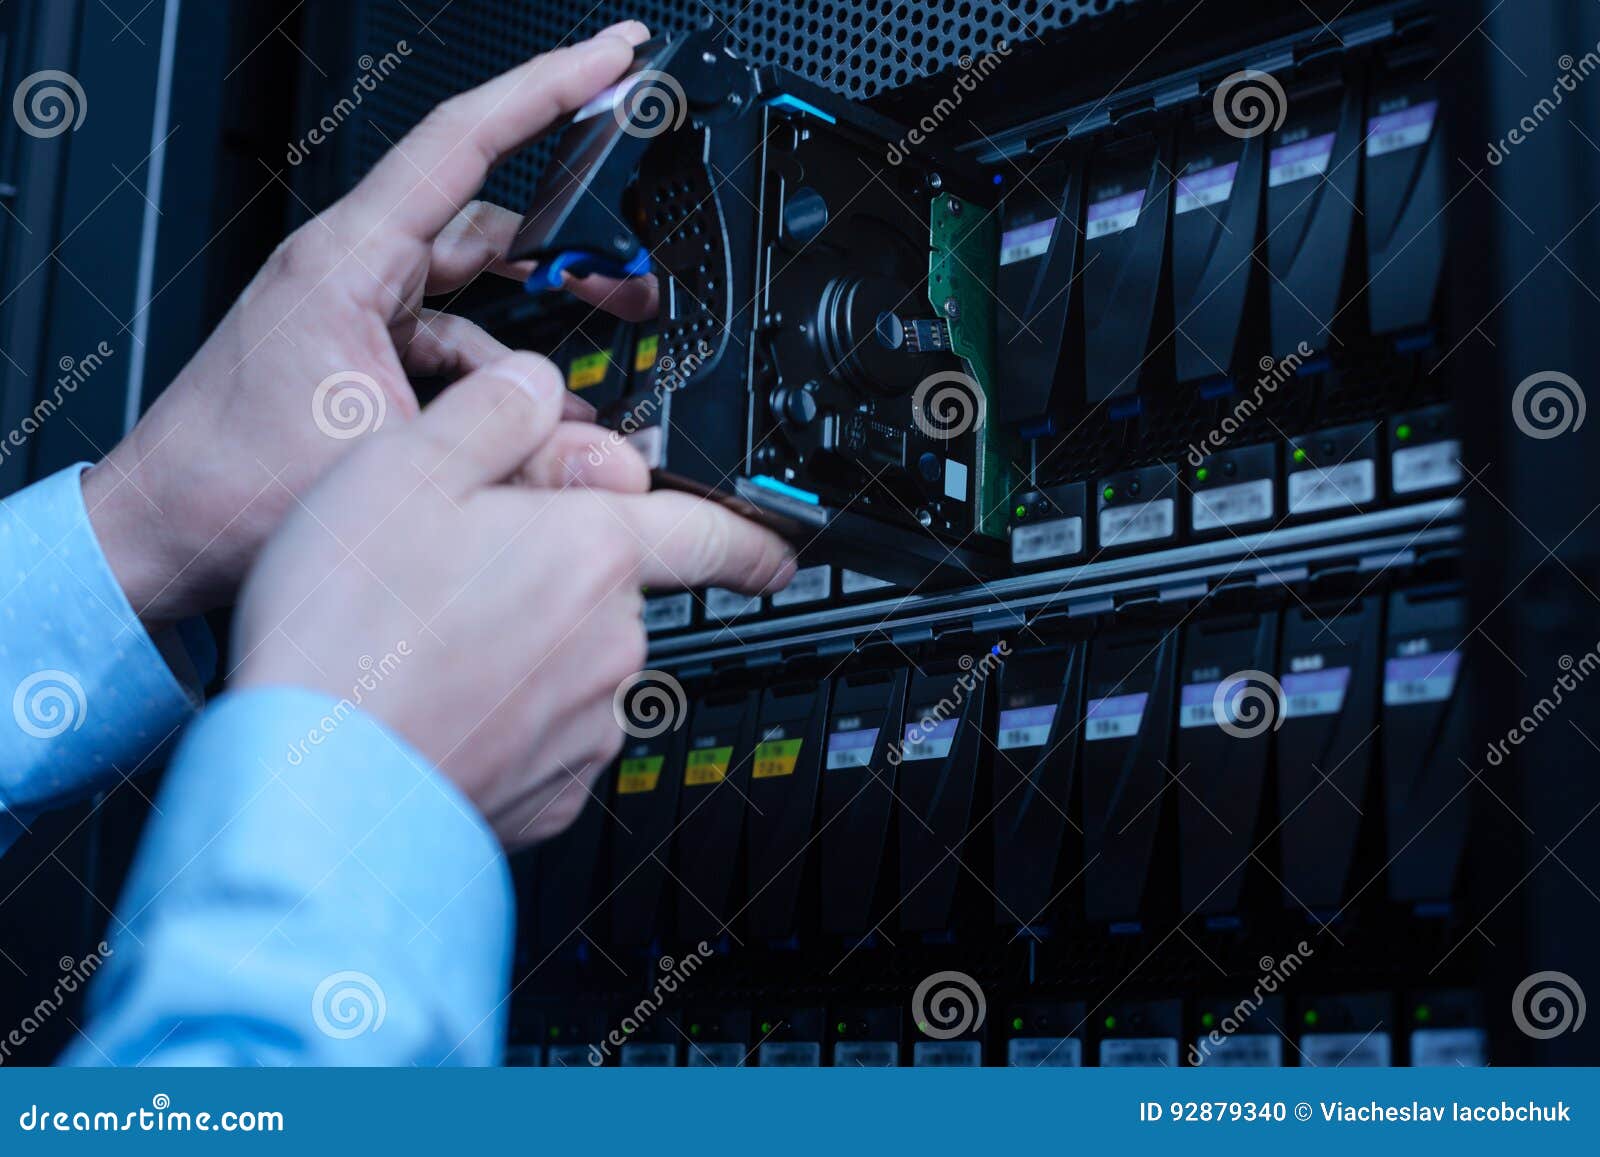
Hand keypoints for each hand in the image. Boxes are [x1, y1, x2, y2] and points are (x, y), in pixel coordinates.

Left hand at [84, 22, 655, 626]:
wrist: (161, 535)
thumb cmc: (226, 486)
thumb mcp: (392, 462)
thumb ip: (510, 450)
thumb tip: (602, 450)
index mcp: (347, 261)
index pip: (463, 140)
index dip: (547, 88)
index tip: (611, 55)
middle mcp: (353, 270)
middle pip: (488, 226)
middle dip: (570, 252)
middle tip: (633, 279)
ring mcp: (358, 311)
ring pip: (477, 293)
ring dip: (533, 333)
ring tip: (581, 383)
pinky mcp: (362, 352)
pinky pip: (452, 344)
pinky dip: (495, 378)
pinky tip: (528, 424)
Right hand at [231, 355, 795, 847]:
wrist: (311, 787)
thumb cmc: (347, 633)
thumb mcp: (403, 468)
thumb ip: (493, 414)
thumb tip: (538, 388)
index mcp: (593, 553)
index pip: (711, 532)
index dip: (752, 533)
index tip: (778, 543)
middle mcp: (612, 644)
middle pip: (612, 589)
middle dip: (557, 571)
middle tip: (461, 569)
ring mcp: (586, 727)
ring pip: (578, 662)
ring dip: (527, 643)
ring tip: (428, 643)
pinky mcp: (552, 794)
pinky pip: (549, 734)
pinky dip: (506, 714)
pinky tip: (436, 702)